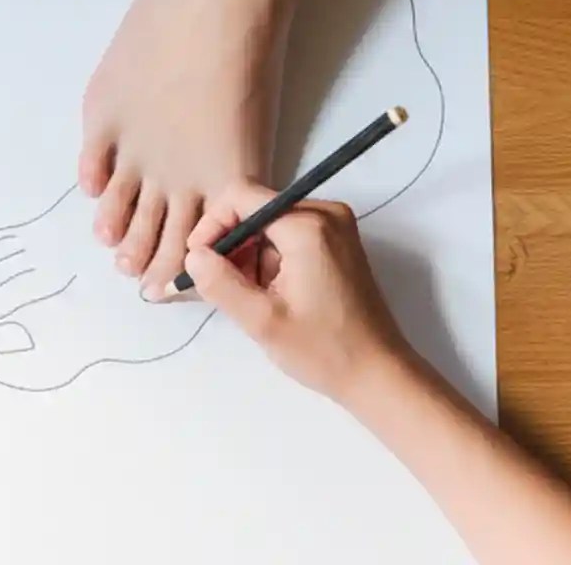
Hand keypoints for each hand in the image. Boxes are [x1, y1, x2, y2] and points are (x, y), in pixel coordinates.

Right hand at [183, 181, 405, 400]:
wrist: (377, 372)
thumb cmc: (323, 350)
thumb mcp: (262, 321)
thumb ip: (221, 283)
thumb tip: (193, 255)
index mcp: (308, 226)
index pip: (241, 197)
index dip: (212, 225)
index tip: (199, 262)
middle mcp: (326, 213)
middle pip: (256, 209)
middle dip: (232, 245)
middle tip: (225, 288)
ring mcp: (336, 226)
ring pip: (271, 224)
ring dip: (252, 256)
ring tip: (254, 298)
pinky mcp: (339, 241)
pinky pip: (290, 235)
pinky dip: (272, 259)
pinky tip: (272, 294)